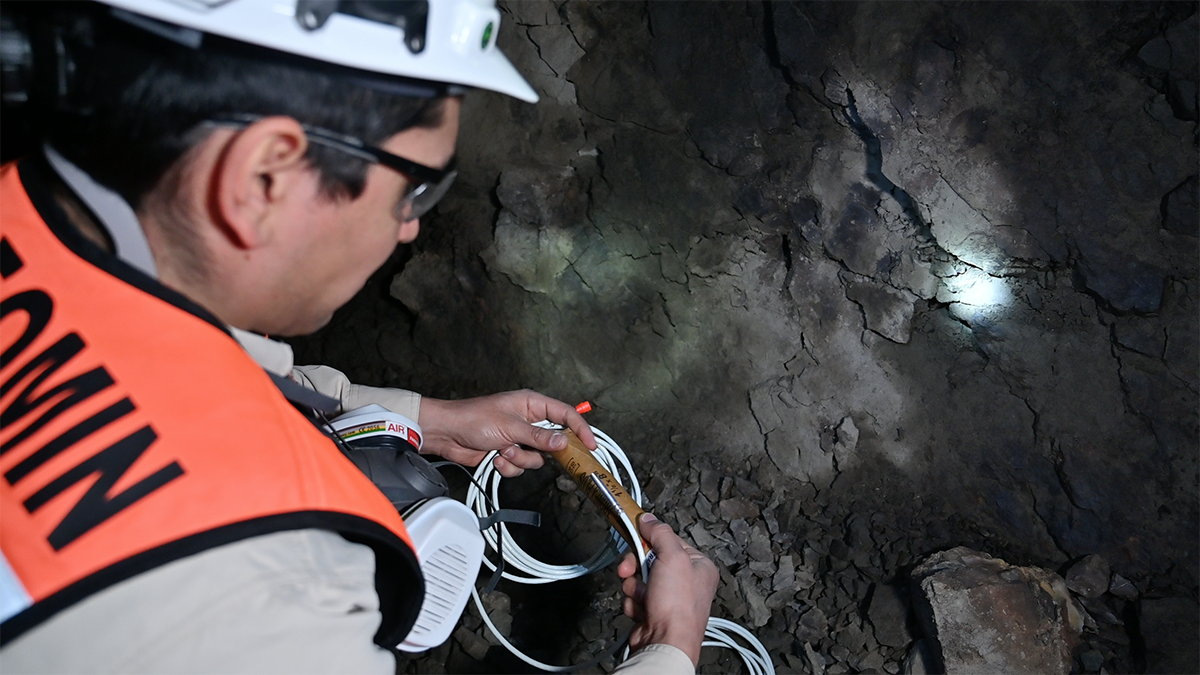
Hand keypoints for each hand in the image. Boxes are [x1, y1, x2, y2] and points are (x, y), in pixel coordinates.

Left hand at [418, 390, 596, 476]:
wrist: (448, 434)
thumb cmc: (474, 419)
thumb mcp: (510, 427)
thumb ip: (539, 437)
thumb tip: (563, 442)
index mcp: (532, 404)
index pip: (565, 415)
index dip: (580, 429)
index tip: (590, 445)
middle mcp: (528, 421)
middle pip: (553, 440)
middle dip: (543, 450)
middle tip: (539, 453)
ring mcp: (519, 438)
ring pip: (536, 458)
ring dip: (520, 459)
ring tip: (503, 450)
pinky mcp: (508, 453)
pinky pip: (520, 466)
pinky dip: (508, 465)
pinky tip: (495, 457)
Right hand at [617, 513, 717, 666]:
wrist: (665, 643)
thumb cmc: (678, 605)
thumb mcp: (672, 557)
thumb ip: (660, 533)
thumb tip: (649, 519)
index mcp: (698, 566)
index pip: (669, 541)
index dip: (650, 540)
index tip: (636, 536)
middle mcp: (686, 582)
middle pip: (650, 559)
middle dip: (636, 566)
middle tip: (630, 570)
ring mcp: (669, 598)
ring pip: (638, 579)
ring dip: (634, 587)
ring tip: (643, 597)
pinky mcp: (652, 612)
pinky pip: (634, 597)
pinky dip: (633, 602)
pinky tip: (643, 611)